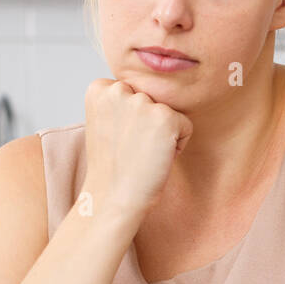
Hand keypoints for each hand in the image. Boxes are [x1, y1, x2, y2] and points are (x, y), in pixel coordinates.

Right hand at [78, 78, 192, 223]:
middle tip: (131, 148)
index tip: (118, 138)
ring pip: (169, 113)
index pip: (134, 92)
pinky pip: (185, 126)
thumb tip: (147, 87)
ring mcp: (142, 102)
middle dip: (148, 124)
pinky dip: (177, 145)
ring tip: (142, 153)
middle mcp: (118, 89)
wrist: (113, 196)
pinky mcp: (165, 117)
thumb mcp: (105, 122)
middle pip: (153, 99)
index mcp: (100, 88)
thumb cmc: (113, 165)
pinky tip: (156, 157)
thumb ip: (120, 100)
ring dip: (162, 134)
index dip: (131, 119)